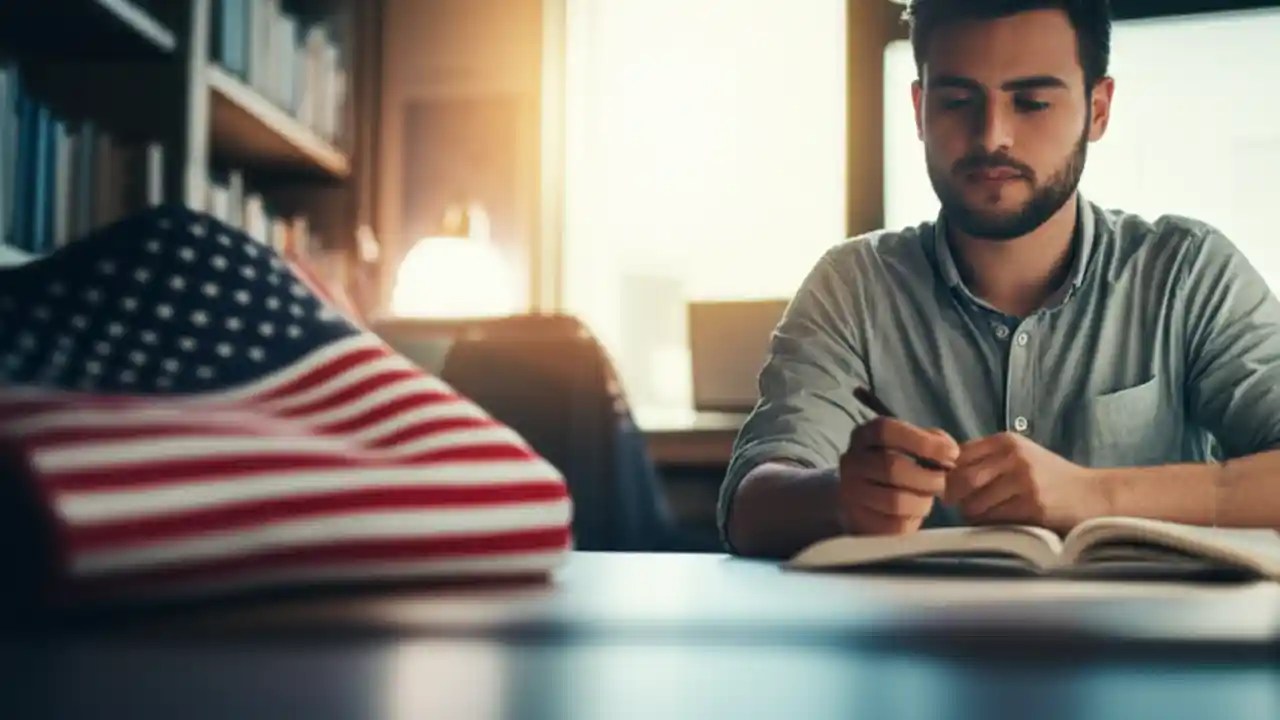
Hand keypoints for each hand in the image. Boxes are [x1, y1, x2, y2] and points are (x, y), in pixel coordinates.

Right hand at [838, 418, 959, 534]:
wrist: (864, 496)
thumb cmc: (896, 464)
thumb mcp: (911, 444)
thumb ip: (934, 441)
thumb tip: (950, 453)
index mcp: (864, 435)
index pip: (887, 430)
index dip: (922, 441)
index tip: (951, 454)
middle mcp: (851, 461)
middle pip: (892, 467)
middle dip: (928, 477)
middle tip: (943, 482)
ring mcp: (850, 492)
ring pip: (895, 500)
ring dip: (922, 501)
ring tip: (928, 498)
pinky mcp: (858, 520)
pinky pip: (893, 525)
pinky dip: (912, 520)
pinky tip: (914, 513)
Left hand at [945, 433, 1106, 531]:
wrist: (1092, 493)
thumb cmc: (1050, 477)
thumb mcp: (1020, 455)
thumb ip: (988, 458)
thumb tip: (945, 471)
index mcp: (1007, 441)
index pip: (961, 454)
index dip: (948, 472)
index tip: (948, 485)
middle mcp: (1014, 457)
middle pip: (963, 478)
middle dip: (953, 495)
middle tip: (954, 504)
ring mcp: (1024, 481)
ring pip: (975, 501)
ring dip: (969, 512)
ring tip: (977, 514)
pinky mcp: (1032, 505)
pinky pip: (993, 517)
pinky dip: (985, 523)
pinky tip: (993, 521)